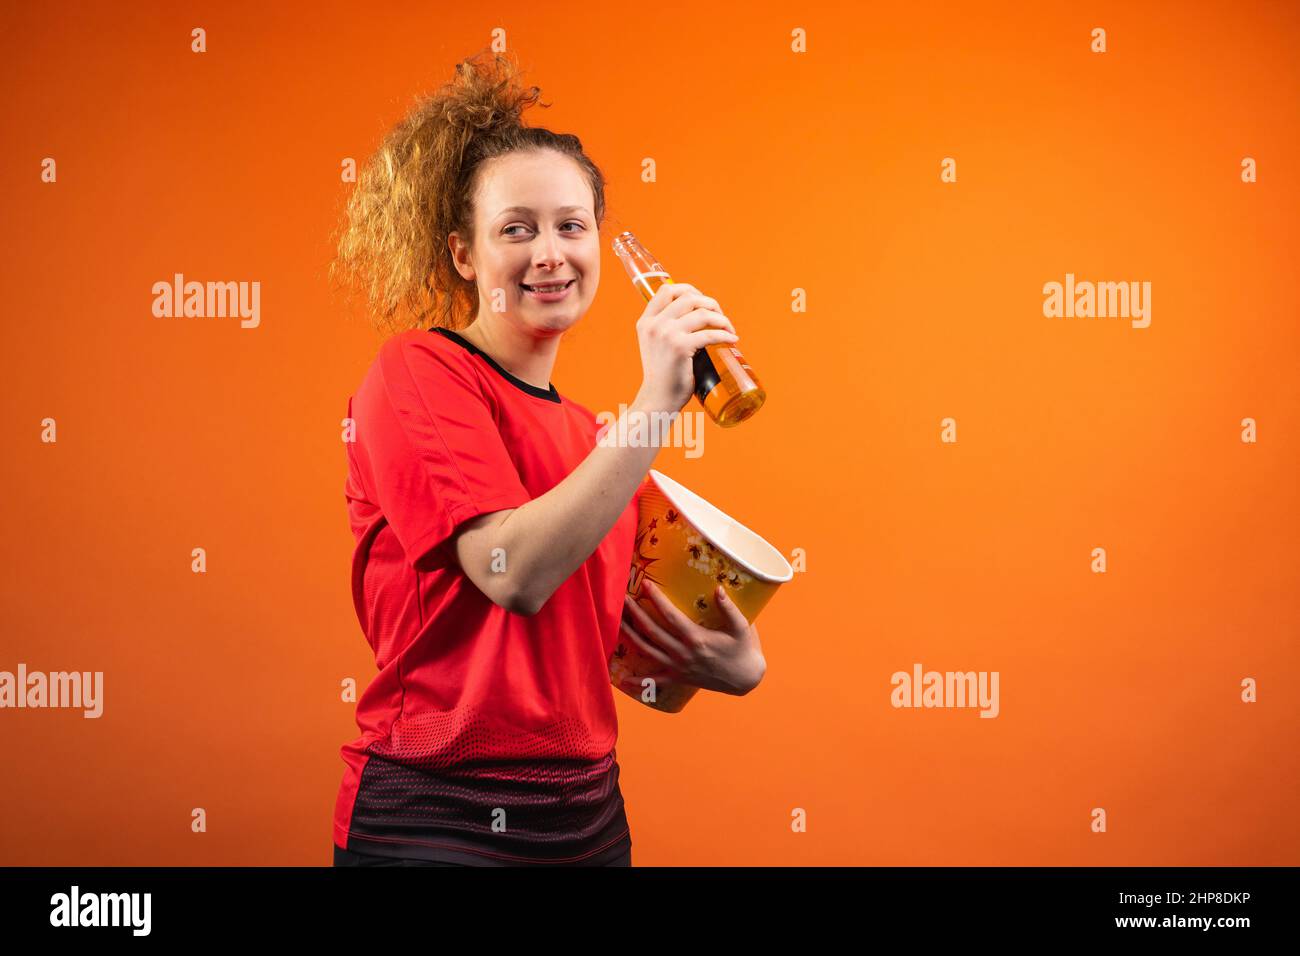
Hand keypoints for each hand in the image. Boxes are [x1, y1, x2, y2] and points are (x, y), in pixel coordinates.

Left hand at [620, 580, 765, 695]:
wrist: (746, 679)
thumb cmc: (744, 650)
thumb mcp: (742, 627)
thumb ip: (729, 608)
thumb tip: (718, 589)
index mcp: (696, 639)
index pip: (670, 616)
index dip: (656, 599)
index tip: (645, 584)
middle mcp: (683, 653)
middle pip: (652, 631)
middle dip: (635, 614)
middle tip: (622, 598)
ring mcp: (678, 667)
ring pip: (647, 651)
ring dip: (630, 636)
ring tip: (617, 622)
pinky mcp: (679, 678)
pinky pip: (655, 681)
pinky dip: (639, 682)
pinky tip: (623, 680)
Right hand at [633, 283, 739, 415]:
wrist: (658, 400)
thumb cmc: (663, 375)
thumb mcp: (656, 345)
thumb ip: (666, 329)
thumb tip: (695, 315)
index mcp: (646, 321)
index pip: (667, 290)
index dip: (689, 290)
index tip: (703, 302)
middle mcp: (654, 324)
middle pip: (689, 298)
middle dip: (711, 304)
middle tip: (721, 318)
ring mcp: (666, 334)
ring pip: (702, 313)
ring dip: (722, 319)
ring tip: (729, 330)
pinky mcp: (680, 347)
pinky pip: (710, 334)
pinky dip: (725, 335)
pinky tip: (732, 340)